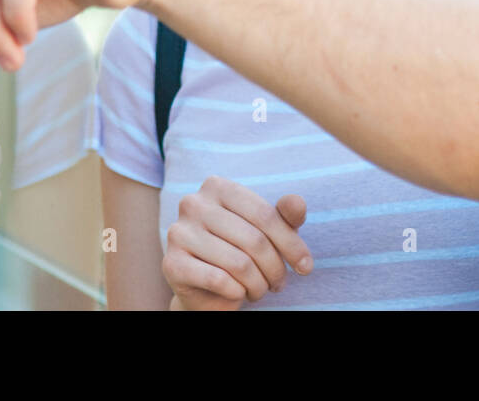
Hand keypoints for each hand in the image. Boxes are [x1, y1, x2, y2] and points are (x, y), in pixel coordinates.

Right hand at [162, 176, 311, 310]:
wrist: (206, 288)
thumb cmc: (241, 251)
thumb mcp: (269, 231)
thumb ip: (285, 215)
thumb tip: (297, 203)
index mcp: (216, 186)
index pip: (265, 214)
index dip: (292, 244)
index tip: (307, 267)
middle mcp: (193, 203)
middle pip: (254, 240)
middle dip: (275, 268)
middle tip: (279, 283)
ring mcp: (178, 232)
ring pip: (239, 263)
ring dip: (258, 284)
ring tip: (260, 289)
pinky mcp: (171, 263)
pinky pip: (219, 280)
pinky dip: (238, 292)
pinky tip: (239, 293)